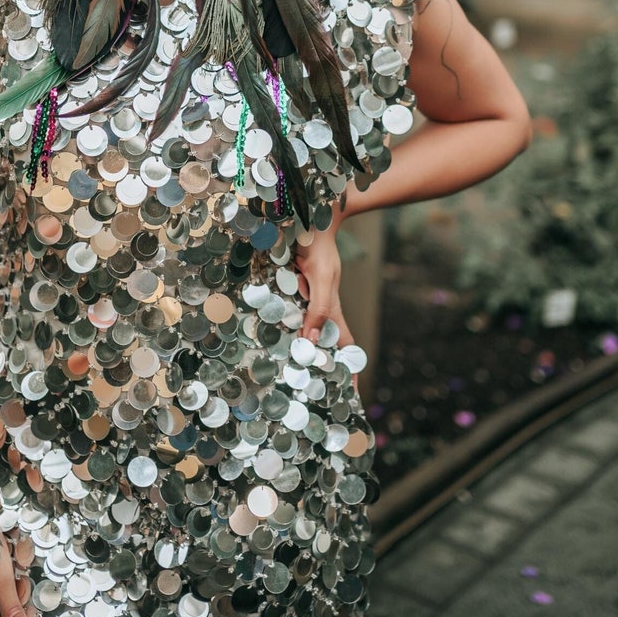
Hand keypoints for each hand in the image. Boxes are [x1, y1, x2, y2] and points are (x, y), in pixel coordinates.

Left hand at [293, 212, 360, 396]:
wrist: (309, 217)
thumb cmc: (320, 248)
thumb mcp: (322, 279)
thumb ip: (318, 309)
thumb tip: (310, 343)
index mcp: (333, 310)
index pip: (346, 349)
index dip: (350, 372)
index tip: (352, 399)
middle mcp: (319, 309)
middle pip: (322, 346)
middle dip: (320, 370)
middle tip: (309, 396)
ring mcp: (305, 301)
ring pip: (302, 334)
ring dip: (295, 353)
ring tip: (284, 377)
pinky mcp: (289, 291)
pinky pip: (286, 316)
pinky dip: (281, 330)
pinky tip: (265, 342)